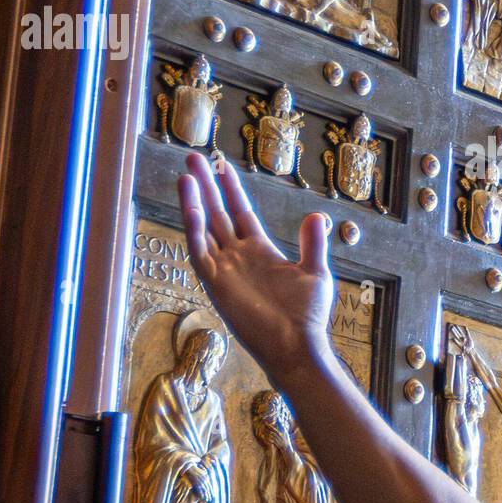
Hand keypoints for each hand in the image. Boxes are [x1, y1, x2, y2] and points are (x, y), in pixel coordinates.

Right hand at [178, 153, 335, 377]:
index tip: (221, 165)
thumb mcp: (315, 272)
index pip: (240, 212)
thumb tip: (316, 215)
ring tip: (185, 173)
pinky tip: (190, 205)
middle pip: (217, 213)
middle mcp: (238, 257)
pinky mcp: (216, 284)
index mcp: (260, 251)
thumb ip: (313, 243)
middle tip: (193, 157)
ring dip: (194, 201)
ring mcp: (225, 269)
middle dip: (205, 185)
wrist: (296, 345)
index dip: (230, 188)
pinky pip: (200, 252)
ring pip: (204, 228)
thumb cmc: (307, 315)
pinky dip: (194, 228)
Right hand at [179, 466, 209, 502]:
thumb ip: (203, 474)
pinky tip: (202, 498)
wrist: (188, 465)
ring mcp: (201, 480)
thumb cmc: (193, 469)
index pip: (209, 485)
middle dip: (210, 493)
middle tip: (211, 499)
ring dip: (206, 495)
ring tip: (207, 500)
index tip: (213, 494)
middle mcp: (205, 478)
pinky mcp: (196, 482)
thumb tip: (206, 477)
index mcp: (206, 476)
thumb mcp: (200, 471)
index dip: (211, 490)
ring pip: (205, 489)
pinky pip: (200, 489)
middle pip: (208, 488)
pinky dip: (201, 494)